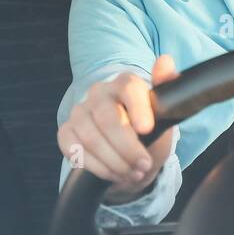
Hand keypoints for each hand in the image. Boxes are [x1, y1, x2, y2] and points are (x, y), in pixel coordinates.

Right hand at [57, 54, 179, 203]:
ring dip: (114, 162)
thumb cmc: (150, 131)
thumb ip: (168, 87)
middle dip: (128, 148)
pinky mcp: (66, 132)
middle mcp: (99, 93)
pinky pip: (74, 150)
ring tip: (133, 173)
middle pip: (108, 119)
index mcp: (125, 83)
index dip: (137, 109)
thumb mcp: (165, 114)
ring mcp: (80, 112)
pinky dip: (97, 167)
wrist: (132, 153)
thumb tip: (166, 61)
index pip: (129, 88)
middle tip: (144, 166)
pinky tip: (113, 173)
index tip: (147, 129)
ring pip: (91, 138)